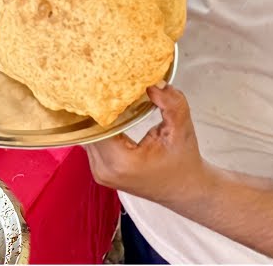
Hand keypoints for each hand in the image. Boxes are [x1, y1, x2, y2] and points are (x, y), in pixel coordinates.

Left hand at [82, 83, 212, 204]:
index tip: (103, 83)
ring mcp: (99, 172)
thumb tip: (152, 83)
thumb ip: (171, 103)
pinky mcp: (99, 170)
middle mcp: (104, 169)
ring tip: (104, 95)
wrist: (185, 190)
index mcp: (121, 161)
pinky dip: (98, 127)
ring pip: (86, 135)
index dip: (98, 103)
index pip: (96, 124)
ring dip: (95, 117)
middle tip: (101, 83)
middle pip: (87, 129)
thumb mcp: (182, 129)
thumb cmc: (184, 162)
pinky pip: (91, 142)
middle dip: (95, 107)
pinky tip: (108, 113)